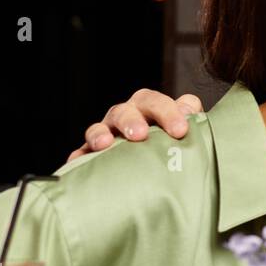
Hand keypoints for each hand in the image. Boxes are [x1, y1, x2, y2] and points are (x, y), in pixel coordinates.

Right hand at [67, 88, 202, 160]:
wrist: (160, 161)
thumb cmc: (173, 141)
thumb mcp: (184, 128)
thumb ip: (190, 117)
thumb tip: (190, 107)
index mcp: (150, 107)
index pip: (157, 102)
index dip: (168, 113)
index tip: (180, 130)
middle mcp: (126, 116)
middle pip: (125, 111)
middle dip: (132, 121)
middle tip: (140, 135)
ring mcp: (107, 133)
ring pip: (99, 128)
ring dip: (100, 134)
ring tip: (104, 144)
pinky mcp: (91, 152)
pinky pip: (81, 153)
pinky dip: (79, 157)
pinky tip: (76, 163)